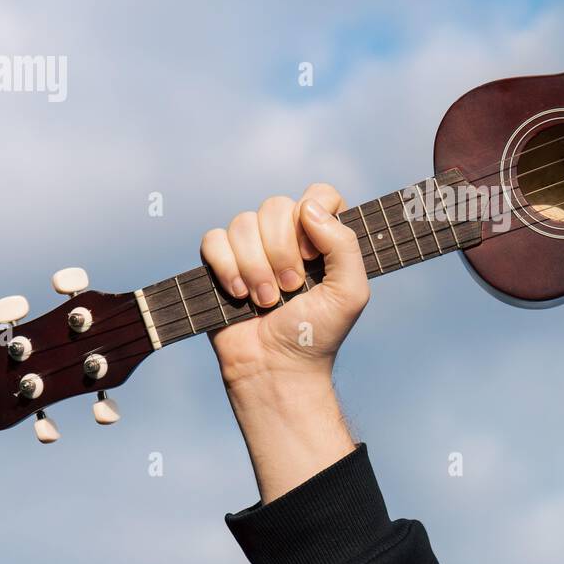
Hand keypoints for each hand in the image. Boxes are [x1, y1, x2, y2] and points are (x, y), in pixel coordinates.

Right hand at [200, 183, 368, 500]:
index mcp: (321, 238)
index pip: (319, 195)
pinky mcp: (220, 263)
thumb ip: (344, 245)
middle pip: (275, 204)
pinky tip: (238, 295)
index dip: (313, 218)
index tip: (312, 256)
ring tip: (266, 301)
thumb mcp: (350, 292)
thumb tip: (308, 207)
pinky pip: (213, 240)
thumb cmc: (317, 335)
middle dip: (280, 250)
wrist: (276, 368)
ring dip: (255, 267)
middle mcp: (286, 237)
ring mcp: (251, 248)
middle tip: (290, 288)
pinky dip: (226, 268)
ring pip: (242, 223)